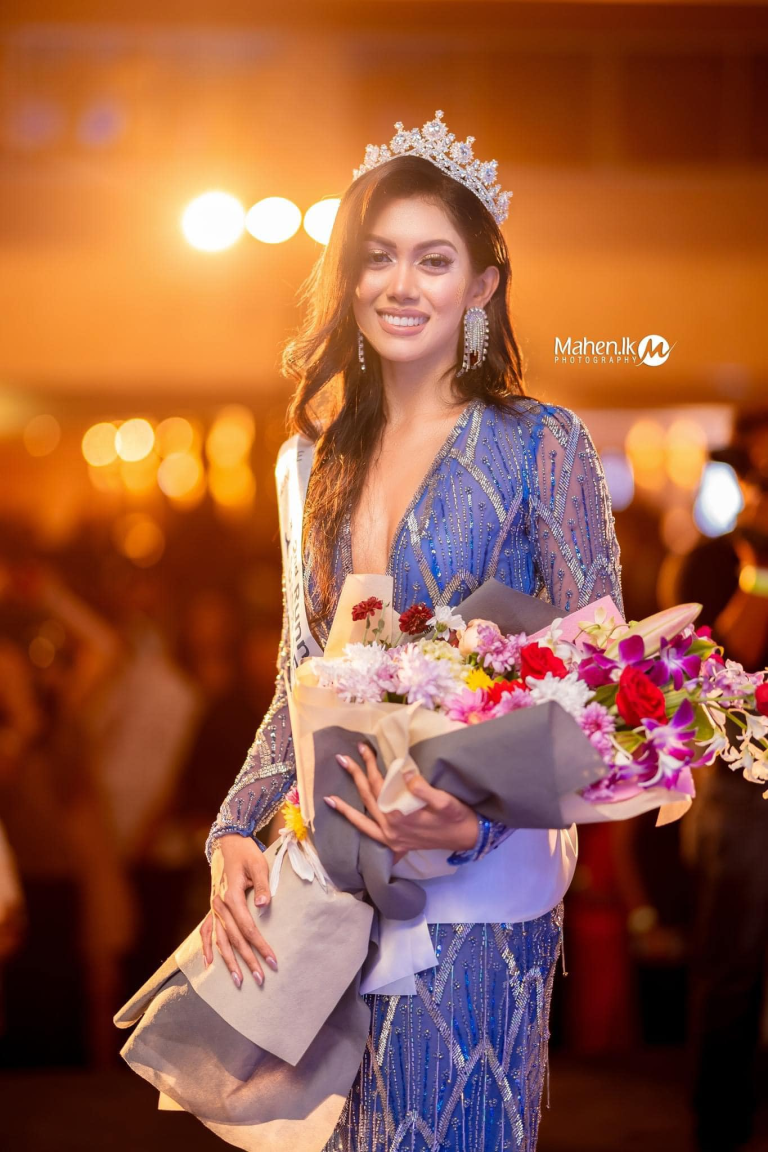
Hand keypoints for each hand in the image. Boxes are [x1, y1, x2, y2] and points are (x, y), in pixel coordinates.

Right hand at [200, 833, 277, 988]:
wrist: (227, 842)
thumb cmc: (246, 853)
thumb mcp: (258, 865)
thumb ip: (261, 886)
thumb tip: (263, 906)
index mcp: (231, 896)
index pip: (248, 928)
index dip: (260, 946)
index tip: (272, 961)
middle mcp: (220, 905)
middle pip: (234, 939)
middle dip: (248, 961)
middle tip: (260, 979)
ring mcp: (214, 907)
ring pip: (220, 940)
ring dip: (228, 961)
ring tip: (238, 981)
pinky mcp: (213, 907)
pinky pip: (207, 931)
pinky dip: (206, 947)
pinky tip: (208, 963)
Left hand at [325, 742, 478, 860]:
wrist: (467, 837)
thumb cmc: (457, 816)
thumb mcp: (445, 801)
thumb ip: (423, 789)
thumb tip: (404, 773)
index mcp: (401, 817)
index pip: (379, 786)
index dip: (370, 766)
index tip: (364, 748)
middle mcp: (391, 829)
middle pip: (368, 798)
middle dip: (356, 776)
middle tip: (343, 757)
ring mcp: (390, 838)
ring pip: (363, 819)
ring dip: (345, 806)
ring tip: (328, 797)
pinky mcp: (394, 843)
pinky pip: (368, 833)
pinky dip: (355, 824)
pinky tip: (345, 816)